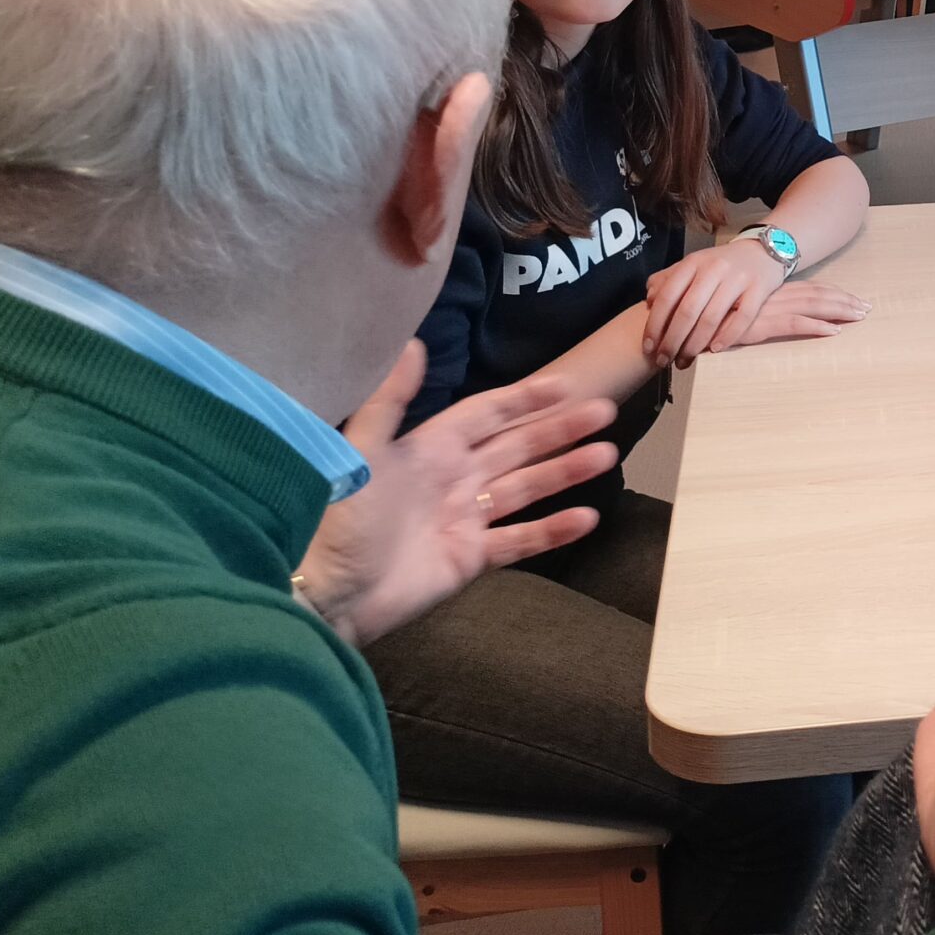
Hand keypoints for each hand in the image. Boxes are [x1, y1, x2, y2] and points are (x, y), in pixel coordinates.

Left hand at [293, 343, 616, 647]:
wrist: (327, 592)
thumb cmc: (340, 518)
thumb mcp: (361, 452)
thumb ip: (389, 400)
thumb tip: (414, 342)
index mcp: (430, 448)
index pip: (488, 414)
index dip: (525, 398)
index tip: (565, 383)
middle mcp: (454, 478)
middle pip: (517, 447)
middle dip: (560, 429)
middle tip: (605, 411)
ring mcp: (466, 519)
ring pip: (527, 487)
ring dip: (566, 471)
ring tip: (607, 455)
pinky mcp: (470, 558)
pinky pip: (520, 540)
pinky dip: (553, 530)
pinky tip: (587, 516)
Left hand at [642, 240, 787, 367]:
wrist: (764, 251)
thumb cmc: (723, 264)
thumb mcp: (694, 265)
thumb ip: (670, 279)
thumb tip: (649, 301)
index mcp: (693, 262)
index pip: (668, 296)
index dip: (655, 324)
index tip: (648, 347)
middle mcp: (714, 268)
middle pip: (688, 310)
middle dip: (672, 341)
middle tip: (664, 361)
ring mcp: (738, 278)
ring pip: (712, 317)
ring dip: (695, 345)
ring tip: (685, 362)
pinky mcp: (759, 288)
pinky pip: (742, 318)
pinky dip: (728, 336)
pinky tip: (715, 350)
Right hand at [706, 278, 868, 353]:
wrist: (681, 317)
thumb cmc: (702, 316)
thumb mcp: (729, 309)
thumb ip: (744, 310)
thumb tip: (758, 313)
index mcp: (768, 292)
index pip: (806, 289)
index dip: (830, 292)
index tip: (851, 297)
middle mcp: (772, 296)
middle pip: (816, 295)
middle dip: (843, 301)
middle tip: (866, 307)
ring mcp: (767, 309)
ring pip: (811, 306)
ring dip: (838, 311)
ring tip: (859, 315)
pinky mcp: (760, 324)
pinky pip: (794, 324)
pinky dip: (816, 326)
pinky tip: (833, 331)